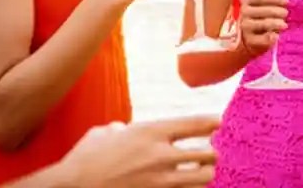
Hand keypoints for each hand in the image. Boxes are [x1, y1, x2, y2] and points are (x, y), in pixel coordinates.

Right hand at [54, 115, 218, 187]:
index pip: (195, 124)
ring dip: (204, 175)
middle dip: (210, 155)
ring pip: (204, 179)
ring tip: (199, 174)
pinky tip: (185, 187)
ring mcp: (161, 182)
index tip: (217, 122)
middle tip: (207, 154)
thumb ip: (122, 129)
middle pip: (208, 154)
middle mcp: (161, 155)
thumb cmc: (84, 159)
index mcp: (150, 132)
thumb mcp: (104, 133)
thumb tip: (124, 130)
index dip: (211, 122)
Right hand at [236, 0, 287, 56]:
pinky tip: (276, 36)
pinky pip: (262, 39)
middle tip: (285, 13)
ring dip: (276, 23)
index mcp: (246, 1)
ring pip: (263, 24)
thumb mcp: (260, 6)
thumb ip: (271, 2)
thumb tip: (285, 1)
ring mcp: (245, 27)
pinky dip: (270, 38)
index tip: (286, 1)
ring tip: (284, 25)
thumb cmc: (258, 18)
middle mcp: (244, 13)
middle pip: (263, 10)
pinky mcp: (249, 40)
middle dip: (277, 12)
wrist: (248, 37)